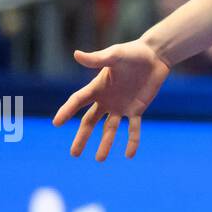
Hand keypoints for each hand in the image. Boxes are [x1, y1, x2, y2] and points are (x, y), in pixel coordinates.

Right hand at [52, 39, 170, 159]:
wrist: (155, 55)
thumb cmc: (133, 52)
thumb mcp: (114, 55)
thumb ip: (97, 59)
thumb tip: (76, 54)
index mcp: (97, 87)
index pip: (78, 101)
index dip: (67, 111)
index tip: (56, 122)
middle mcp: (106, 100)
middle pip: (90, 122)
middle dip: (82, 137)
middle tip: (74, 154)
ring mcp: (121, 106)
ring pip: (110, 129)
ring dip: (105, 144)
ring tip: (100, 159)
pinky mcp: (137, 109)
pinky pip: (133, 128)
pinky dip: (132, 141)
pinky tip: (129, 155)